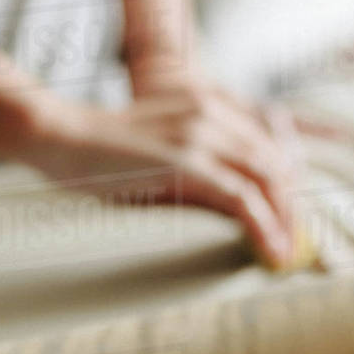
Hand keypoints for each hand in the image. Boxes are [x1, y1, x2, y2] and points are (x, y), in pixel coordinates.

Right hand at [21, 81, 298, 266]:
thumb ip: (194, 160)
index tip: (287, 214)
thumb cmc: (99, 151)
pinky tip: (269, 250)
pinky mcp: (190, 163)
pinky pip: (243, 199)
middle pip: (275, 161)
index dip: (283, 181)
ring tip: (285, 251)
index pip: (265, 141)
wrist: (61, 137)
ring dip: (283, 220)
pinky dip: (264, 227)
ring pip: (267, 179)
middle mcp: (211, 112)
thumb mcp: (158, 146)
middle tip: (292, 239)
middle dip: (290, 204)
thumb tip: (226, 202)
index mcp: (206, 102)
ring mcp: (202, 134)